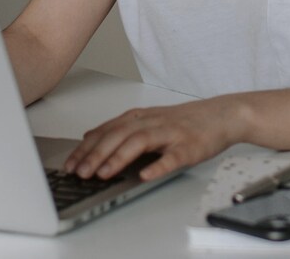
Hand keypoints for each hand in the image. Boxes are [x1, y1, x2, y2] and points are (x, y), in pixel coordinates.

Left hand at [63, 96, 242, 181]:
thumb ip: (121, 129)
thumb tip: (90, 138)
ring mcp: (169, 133)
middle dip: (96, 154)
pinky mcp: (188, 146)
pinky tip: (146, 175)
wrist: (219, 115)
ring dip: (119, 157)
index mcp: (138, 117)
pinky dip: (158, 165)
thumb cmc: (182, 122)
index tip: (70, 163)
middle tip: (79, 171)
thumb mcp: (147, 121)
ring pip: (139, 142)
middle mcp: (150, 122)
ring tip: (103, 173)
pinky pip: (172, 157)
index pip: (105, 131)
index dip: (86, 147)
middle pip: (118, 135)